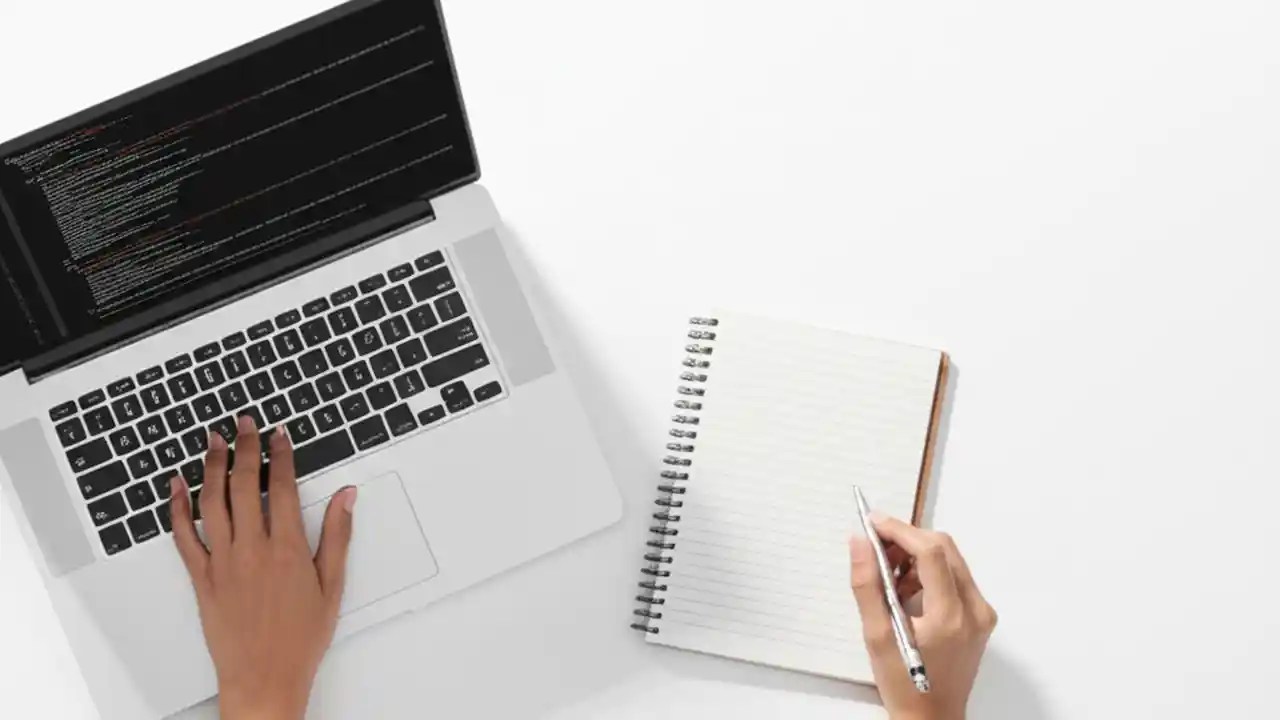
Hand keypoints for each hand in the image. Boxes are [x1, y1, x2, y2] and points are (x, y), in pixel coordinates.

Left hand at [169, 416, 356, 719]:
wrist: (265, 678)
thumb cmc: (301, 638)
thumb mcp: (332, 586)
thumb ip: (338, 536)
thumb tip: (346, 497)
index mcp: (289, 550)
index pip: (283, 488)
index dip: (281, 455)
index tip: (279, 434)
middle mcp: (253, 550)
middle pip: (246, 485)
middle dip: (246, 448)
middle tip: (244, 423)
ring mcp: (223, 563)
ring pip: (213, 502)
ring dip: (212, 466)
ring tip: (214, 441)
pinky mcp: (202, 579)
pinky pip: (184, 536)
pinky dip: (178, 508)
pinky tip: (176, 486)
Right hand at [849, 515, 996, 719]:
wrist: (932, 719)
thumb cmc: (903, 684)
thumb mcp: (876, 636)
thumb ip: (866, 585)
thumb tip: (859, 542)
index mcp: (950, 616)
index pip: (930, 552)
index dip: (900, 530)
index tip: (873, 523)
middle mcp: (975, 609)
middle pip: (944, 549)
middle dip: (907, 540)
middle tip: (876, 549)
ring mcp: (982, 612)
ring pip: (951, 559)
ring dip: (918, 556)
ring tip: (889, 578)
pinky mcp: (981, 616)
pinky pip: (956, 577)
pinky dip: (929, 573)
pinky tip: (907, 593)